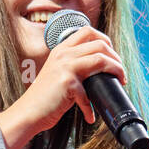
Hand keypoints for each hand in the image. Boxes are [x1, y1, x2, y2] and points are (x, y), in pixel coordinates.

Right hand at [2, 26, 128, 142]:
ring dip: (116, 70)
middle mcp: (63, 53)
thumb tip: (100, 68)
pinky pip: (89, 93)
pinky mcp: (67, 82)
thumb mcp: (58, 73)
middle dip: (116, 58)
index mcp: (61, 49)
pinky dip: (91, 108)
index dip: (105, 41)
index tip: (112, 56)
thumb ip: (74, 65)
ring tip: (119, 82)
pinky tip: (89, 117)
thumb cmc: (46, 97)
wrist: (28, 112)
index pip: (88, 31)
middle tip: (120, 72)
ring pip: (101, 59)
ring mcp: (65, 66)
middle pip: (100, 43)